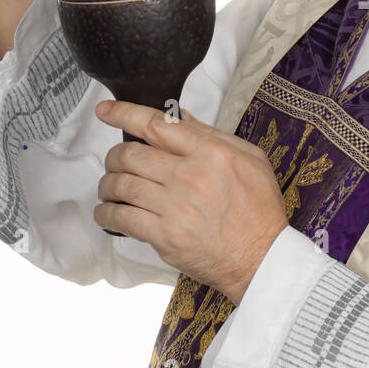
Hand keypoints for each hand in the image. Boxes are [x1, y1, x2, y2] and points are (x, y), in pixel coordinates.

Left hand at [93, 101, 288, 304]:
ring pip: (121, 185)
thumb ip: (211, 135)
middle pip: (130, 155)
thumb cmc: (259, 210)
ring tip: (109, 188)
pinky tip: (106, 213)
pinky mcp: (165, 236)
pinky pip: (122, 219)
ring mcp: (174, 206)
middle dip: (114, 156)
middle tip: (115, 162)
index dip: (124, 113)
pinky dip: (107, 214)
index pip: (156, 125)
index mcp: (210, 152)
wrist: (262, 257)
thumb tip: (179, 117)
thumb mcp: (249, 158)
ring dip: (108, 185)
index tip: (106, 110)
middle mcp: (189, 175)